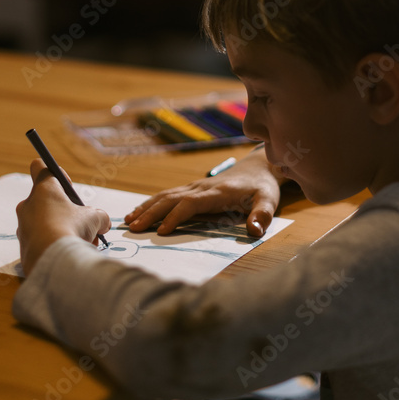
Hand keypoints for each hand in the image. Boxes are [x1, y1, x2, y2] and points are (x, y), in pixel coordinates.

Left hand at [16, 159, 110, 275]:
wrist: (53, 263)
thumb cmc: (71, 230)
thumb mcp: (95, 218)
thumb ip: (100, 216)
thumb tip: (103, 224)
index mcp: (43, 190)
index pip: (40, 167)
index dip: (56, 174)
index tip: (68, 187)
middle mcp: (28, 205)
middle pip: (47, 200)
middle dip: (67, 211)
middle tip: (83, 224)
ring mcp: (23, 227)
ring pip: (45, 223)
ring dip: (63, 229)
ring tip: (81, 243)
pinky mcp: (23, 247)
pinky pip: (40, 241)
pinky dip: (54, 245)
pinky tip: (69, 254)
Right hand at [124, 150, 280, 237]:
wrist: (258, 167)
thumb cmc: (263, 187)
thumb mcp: (269, 201)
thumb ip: (262, 215)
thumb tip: (254, 231)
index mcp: (217, 192)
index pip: (190, 204)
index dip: (175, 217)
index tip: (162, 231)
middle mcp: (201, 187)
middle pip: (171, 199)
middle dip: (151, 213)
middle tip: (133, 228)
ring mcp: (195, 186)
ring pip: (165, 195)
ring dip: (146, 207)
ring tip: (128, 221)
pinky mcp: (193, 188)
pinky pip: (168, 195)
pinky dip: (151, 203)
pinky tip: (140, 211)